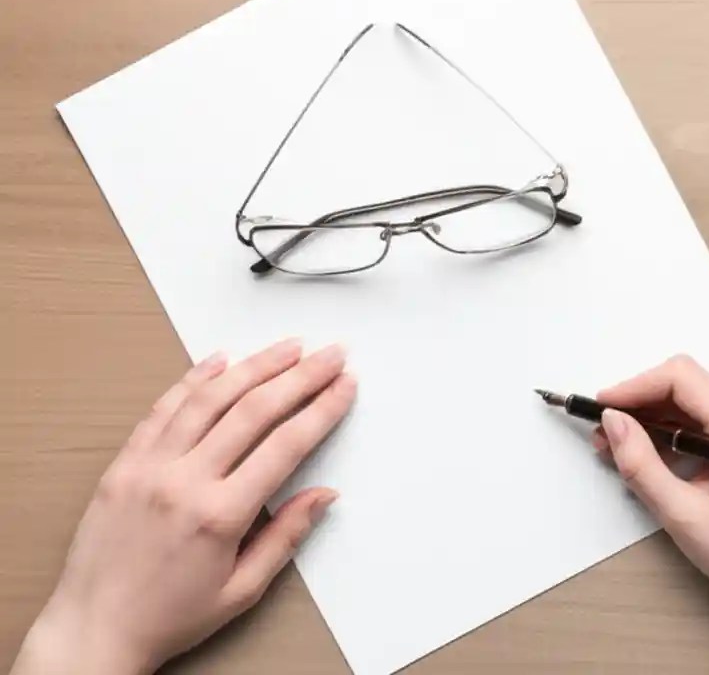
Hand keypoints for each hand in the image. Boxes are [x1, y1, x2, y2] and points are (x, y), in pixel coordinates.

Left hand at [11, 339, 355, 674]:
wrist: (95, 629)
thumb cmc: (168, 616)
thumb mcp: (243, 589)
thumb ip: (286, 536)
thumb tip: (323, 496)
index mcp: (220, 516)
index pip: (286, 445)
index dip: (322, 409)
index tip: (344, 386)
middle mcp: (183, 482)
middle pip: (255, 410)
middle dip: (301, 376)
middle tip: (330, 355)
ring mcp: (149, 468)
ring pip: (210, 399)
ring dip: (255, 366)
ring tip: (287, 347)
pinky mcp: (123, 464)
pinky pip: (163, 409)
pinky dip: (194, 379)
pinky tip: (221, 361)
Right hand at [596, 355, 708, 674]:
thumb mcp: (682, 514)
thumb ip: (641, 464)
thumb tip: (612, 420)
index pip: (682, 378)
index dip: (635, 387)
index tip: (600, 408)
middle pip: (688, 382)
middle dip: (641, 401)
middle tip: (605, 431)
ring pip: (695, 396)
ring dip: (655, 414)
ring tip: (620, 444)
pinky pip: (708, 414)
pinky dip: (675, 426)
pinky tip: (650, 450)